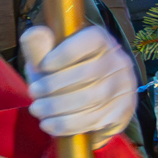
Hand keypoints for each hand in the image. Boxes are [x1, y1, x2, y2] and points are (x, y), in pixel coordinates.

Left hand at [21, 26, 138, 140]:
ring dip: (58, 106)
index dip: (66, 52)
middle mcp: (118, 61)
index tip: (43, 65)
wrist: (86, 102)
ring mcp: (124, 87)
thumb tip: (33, 33)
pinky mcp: (123, 111)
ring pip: (91, 98)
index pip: (91, 40)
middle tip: (33, 92)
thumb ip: (39, 46)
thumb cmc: (62, 73)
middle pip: (88, 73)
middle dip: (54, 85)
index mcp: (101, 41)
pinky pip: (94, 119)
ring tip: (36, 109)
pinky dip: (67, 124)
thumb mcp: (49, 57)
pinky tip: (48, 124)